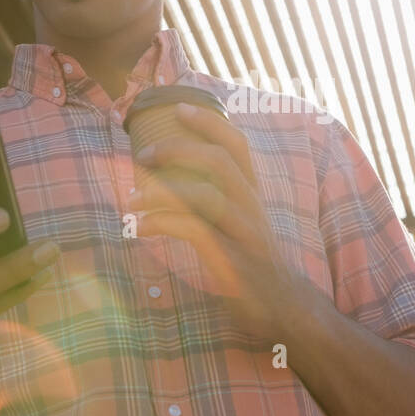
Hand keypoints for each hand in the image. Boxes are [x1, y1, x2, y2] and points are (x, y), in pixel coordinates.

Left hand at [131, 103, 296, 341]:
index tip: (179, 107)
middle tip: (142, 155)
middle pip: (221, 162)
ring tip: (131, 198)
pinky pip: (197, 231)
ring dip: (162, 191)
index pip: (237, 145)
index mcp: (252, 194)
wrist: (283, 308)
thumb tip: (170, 181)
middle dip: (178, 150)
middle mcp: (253, 207)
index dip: (210, 122)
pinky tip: (140, 228)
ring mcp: (245, 233)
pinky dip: (163, 224)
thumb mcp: (239, 223)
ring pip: (208, 195)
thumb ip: (216, 200)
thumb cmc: (252, 262)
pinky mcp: (234, 261)